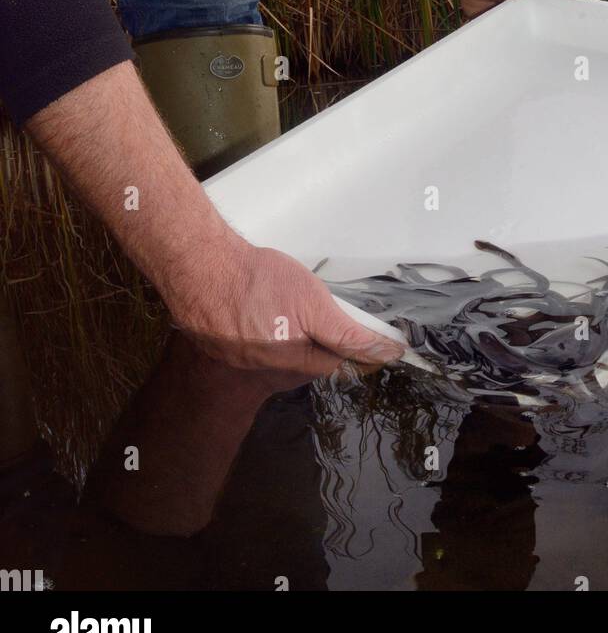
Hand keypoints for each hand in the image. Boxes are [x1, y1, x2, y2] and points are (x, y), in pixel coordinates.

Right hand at [161, 227, 406, 373]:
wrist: (201, 265)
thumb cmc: (258, 279)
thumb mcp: (313, 302)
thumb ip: (345, 332)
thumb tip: (381, 351)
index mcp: (289, 360)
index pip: (334, 361)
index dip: (351, 346)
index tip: (364, 336)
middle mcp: (263, 367)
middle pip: (305, 361)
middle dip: (318, 341)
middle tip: (323, 315)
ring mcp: (237, 356)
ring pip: (277, 353)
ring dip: (289, 336)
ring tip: (287, 308)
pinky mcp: (218, 342)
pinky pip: (249, 343)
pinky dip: (260, 330)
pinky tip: (258, 308)